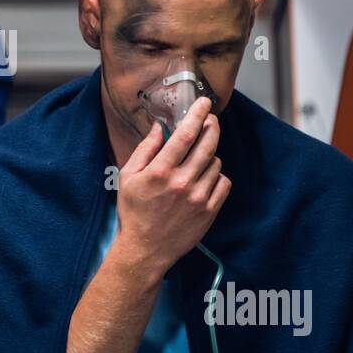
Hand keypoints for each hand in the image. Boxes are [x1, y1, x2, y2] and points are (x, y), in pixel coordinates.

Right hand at [113, 97, 230, 282]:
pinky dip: (216, 177)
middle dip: (211, 127)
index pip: (186, 134)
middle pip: (208, 144)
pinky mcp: (209, 211)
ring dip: (209, 156)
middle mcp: (182, 182)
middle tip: (210, 120)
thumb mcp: (129, 177)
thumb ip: (146, 149)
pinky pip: (223, 183)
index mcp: (160, 171)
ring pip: (216, 163)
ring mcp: (199, 198)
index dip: (197, 114)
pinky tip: (203, 179)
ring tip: (196, 161)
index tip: (203, 102)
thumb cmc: (134, 211)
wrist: (145, 250)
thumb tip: (161, 127)